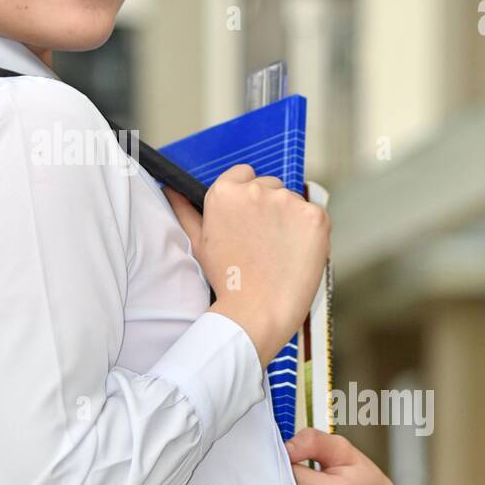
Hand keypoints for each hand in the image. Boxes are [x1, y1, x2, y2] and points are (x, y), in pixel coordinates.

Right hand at [164, 166, 329, 369]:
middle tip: (263, 241)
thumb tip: (170, 189)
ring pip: (292, 200)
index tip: (248, 219)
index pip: (243, 173)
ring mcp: (288, 201)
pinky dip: (310, 232)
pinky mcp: (314, 216)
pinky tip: (297, 253)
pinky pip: (315, 215)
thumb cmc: (227, 279)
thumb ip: (184, 211)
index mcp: (225, 191)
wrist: (258, 311)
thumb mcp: (199, 242)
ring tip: (279, 251)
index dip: (246, 197)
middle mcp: (256, 189)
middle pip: (269, 185)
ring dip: (290, 219)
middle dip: (269, 206)